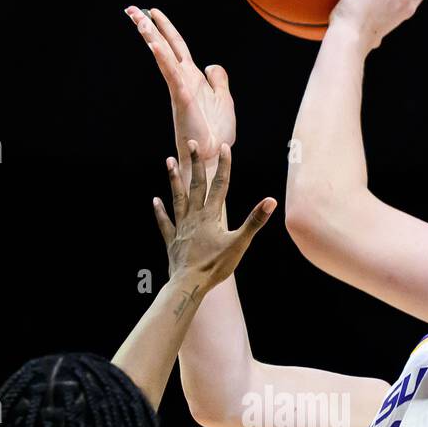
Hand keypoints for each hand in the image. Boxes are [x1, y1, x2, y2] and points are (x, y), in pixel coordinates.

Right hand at [126, 6, 234, 166]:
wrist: (213, 154)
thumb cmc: (217, 132)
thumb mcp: (224, 99)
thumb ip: (218, 80)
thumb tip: (212, 65)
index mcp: (193, 77)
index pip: (176, 46)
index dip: (165, 28)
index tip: (151, 11)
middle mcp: (183, 79)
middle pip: (165, 45)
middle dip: (148, 26)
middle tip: (131, 9)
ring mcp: (180, 87)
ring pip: (164, 56)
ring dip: (151, 36)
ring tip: (138, 18)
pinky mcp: (182, 98)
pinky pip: (171, 74)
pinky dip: (164, 59)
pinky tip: (155, 44)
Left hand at [154, 141, 273, 291]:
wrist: (189, 283)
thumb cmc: (215, 266)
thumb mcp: (239, 243)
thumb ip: (254, 221)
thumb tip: (271, 201)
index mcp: (211, 215)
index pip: (220, 185)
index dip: (224, 165)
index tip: (224, 147)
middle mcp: (194, 216)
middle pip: (195, 185)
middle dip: (195, 163)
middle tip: (191, 143)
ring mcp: (181, 227)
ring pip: (177, 198)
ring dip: (174, 179)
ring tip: (169, 161)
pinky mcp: (172, 240)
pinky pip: (165, 222)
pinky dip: (160, 211)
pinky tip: (156, 201)